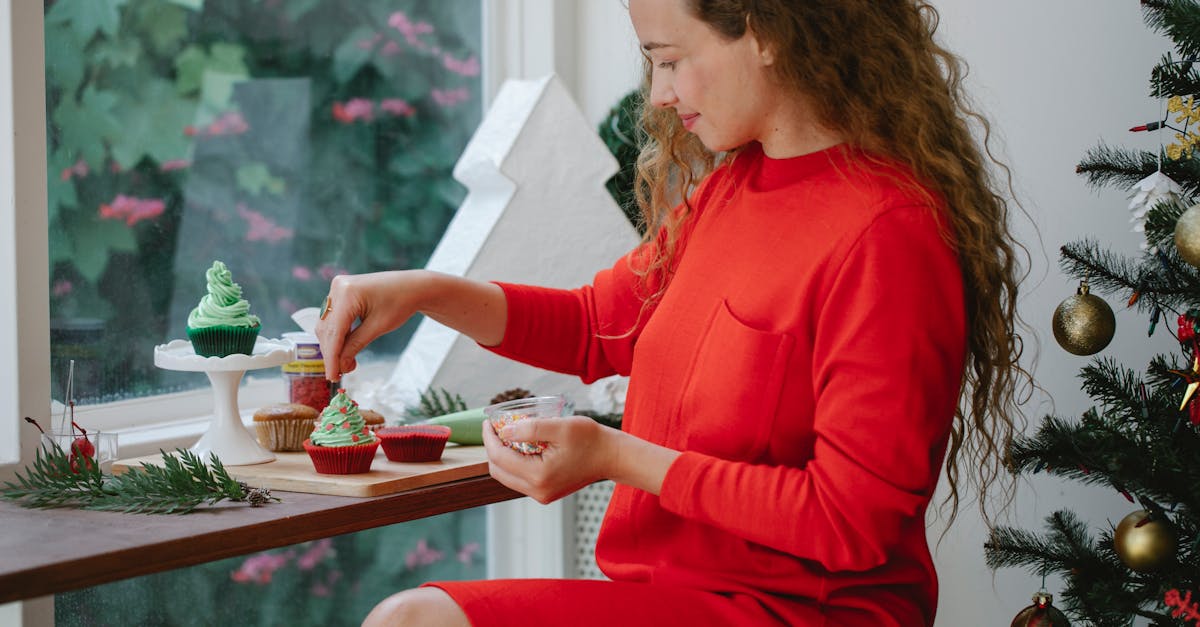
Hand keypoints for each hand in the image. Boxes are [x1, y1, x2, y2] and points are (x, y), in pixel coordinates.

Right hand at [315, 271, 423, 379]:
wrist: (412, 286)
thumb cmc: (400, 303)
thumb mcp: (378, 327)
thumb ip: (356, 345)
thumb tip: (340, 366)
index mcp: (347, 294)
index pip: (334, 332)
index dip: (331, 358)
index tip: (332, 377)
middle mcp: (338, 288)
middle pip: (327, 329)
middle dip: (332, 353)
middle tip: (340, 373)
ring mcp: (337, 288)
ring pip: (327, 325)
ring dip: (334, 345)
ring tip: (347, 363)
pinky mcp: (340, 293)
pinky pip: (333, 318)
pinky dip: (337, 334)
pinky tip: (346, 348)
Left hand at [481, 416, 620, 503]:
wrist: (611, 457)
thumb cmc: (590, 439)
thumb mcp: (559, 426)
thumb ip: (529, 428)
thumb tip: (504, 431)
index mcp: (539, 476)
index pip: (499, 458)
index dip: (489, 439)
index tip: (488, 422)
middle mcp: (537, 491)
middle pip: (498, 471)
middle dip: (492, 448)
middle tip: (494, 428)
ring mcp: (541, 495)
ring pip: (507, 477)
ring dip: (502, 456)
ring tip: (505, 435)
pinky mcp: (545, 494)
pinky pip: (519, 479)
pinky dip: (514, 463)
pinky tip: (519, 447)